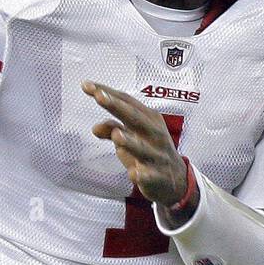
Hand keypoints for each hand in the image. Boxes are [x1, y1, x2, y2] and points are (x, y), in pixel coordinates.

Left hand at [83, 81, 191, 208]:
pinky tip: (134, 174)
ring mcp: (156, 155)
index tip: (87, 85)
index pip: (126, 101)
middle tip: (99, 96)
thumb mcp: (131, 137)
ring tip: (116, 135)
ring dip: (129, 141)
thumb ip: (113, 128)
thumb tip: (96, 127)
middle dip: (117, 106)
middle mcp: (154, 133)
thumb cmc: (150, 152)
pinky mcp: (157, 176)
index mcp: (149, 119)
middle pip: (134, 118)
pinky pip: (148, 175)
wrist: (176, 179)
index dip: (107, 92)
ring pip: (141, 148)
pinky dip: (142, 175)